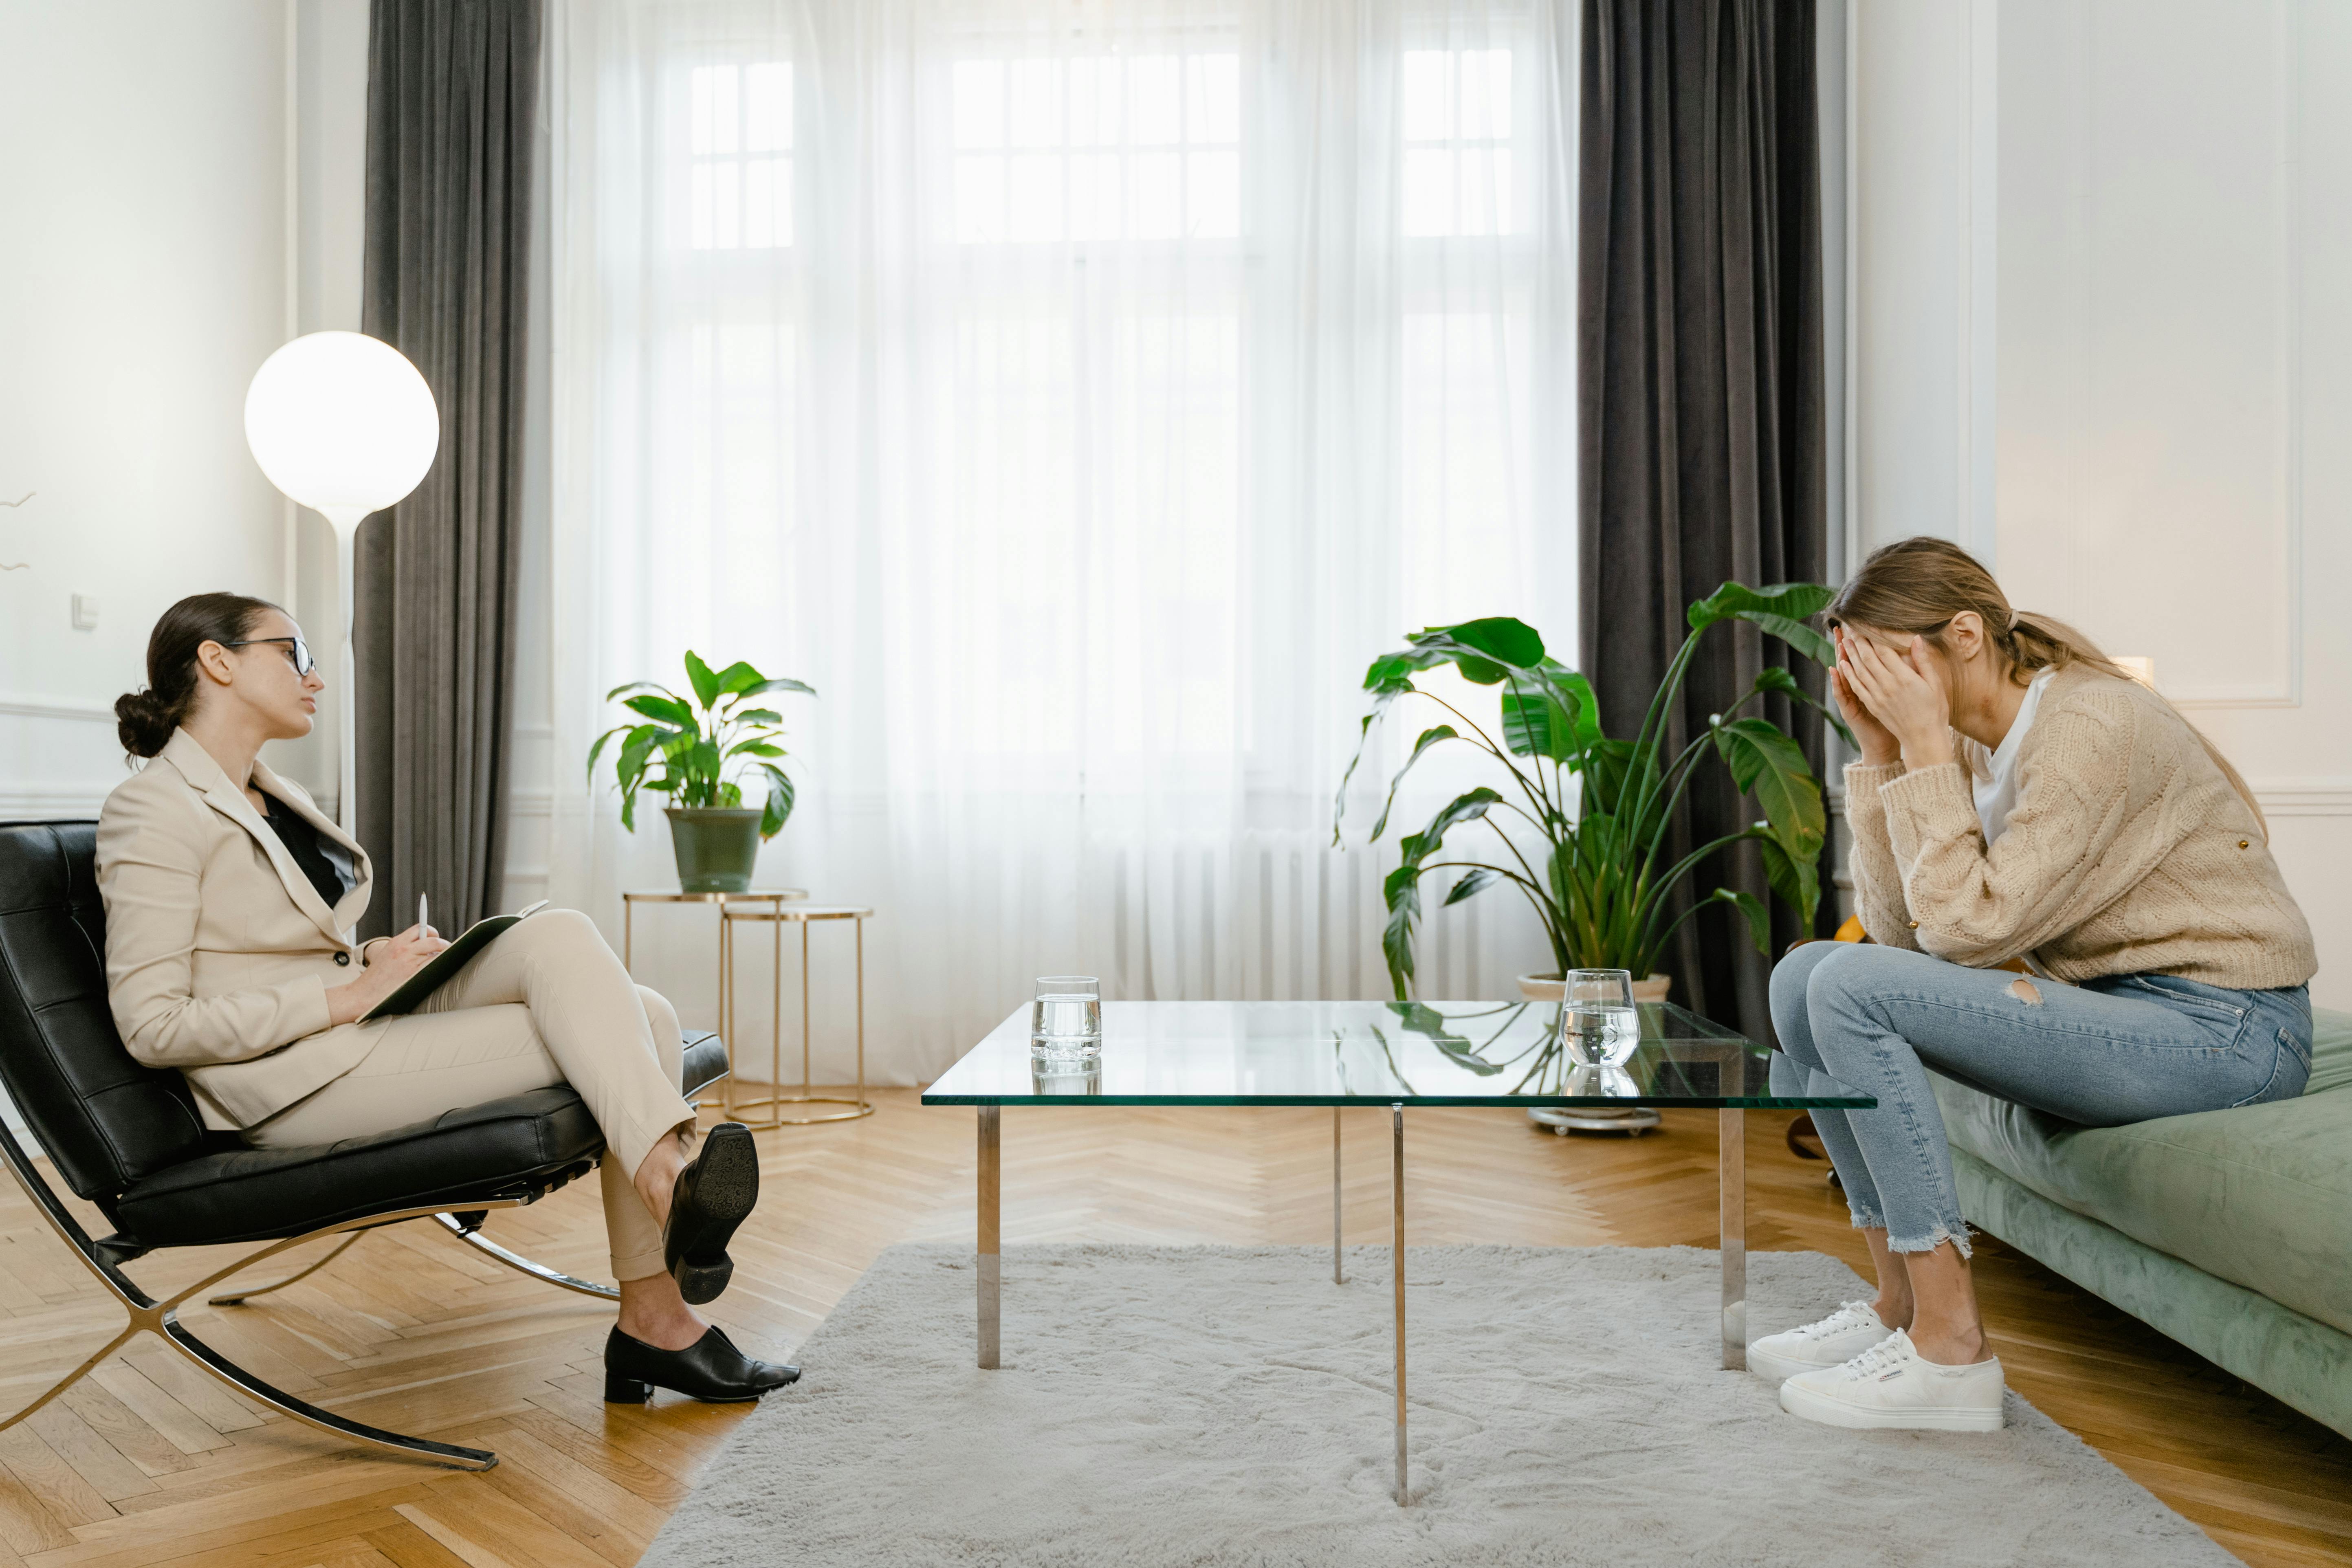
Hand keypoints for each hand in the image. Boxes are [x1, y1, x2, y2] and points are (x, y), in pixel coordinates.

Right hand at [327, 922, 450, 1025]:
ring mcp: (410, 963)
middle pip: (434, 940)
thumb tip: (424, 946)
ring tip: (440, 963)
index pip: (420, 928)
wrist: (363, 995)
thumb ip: (403, 948)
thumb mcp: (385, 955)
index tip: (436, 937)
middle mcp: (404, 950)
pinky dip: (440, 967)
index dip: (431, 932)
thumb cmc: (375, 979)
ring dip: (442, 957)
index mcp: (396, 942)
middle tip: (445, 950)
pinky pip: (435, 966)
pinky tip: (437, 971)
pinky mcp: (415, 975)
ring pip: (437, 953)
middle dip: (443, 944)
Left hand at [1838, 631, 1957, 769]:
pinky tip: (1842, 664)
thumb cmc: (1934, 710)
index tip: (1867, 623)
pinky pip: (1856, 686)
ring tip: (1844, 639)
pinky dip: (1848, 674)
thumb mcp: (1935, 684)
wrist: (1924, 739)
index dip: (1874, 635)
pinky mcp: (1872, 706)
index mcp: (1904, 678)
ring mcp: (1878, 697)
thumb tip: (1915, 639)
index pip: (1884, 651)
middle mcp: (1888, 686)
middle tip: (1850, 626)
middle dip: (1858, 640)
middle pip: (1868, 658)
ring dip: (1850, 654)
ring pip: (1859, 670)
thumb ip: (1923, 661)